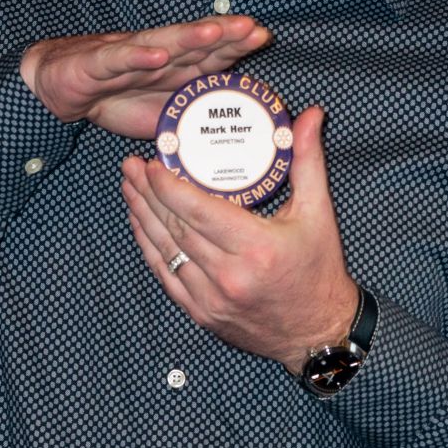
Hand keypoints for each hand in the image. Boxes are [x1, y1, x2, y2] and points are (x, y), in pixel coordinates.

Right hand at [20, 17, 271, 139]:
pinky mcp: (97, 63)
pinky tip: (156, 55)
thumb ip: (192, 117)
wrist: (58, 88)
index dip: (236, 44)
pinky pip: (119, 59)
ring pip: (163, 43)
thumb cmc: (114, 99)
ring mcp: (128, 56)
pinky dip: (137, 55)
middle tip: (251, 27)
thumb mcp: (162, 114)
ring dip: (189, 37)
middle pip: (194, 43)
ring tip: (214, 32)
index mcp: (174, 67)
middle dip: (224, 34)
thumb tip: (232, 138)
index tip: (263, 36)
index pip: (210, 53)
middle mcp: (156, 55)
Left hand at [120, 106, 358, 370]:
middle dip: (148, 194)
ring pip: (164, 250)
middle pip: (175, 227)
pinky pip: (165, 275)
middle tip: (131, 166)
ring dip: (142, 216)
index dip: (169, 187)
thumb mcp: (319, 213)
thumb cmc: (319, 271)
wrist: (317, 333)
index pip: (198, 212)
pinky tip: (140, 224)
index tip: (153, 164)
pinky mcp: (201, 312)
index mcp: (256, 248)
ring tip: (129, 188)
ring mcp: (210, 298)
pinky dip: (149, 247)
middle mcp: (229, 275)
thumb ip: (309, 161)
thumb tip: (311, 115)